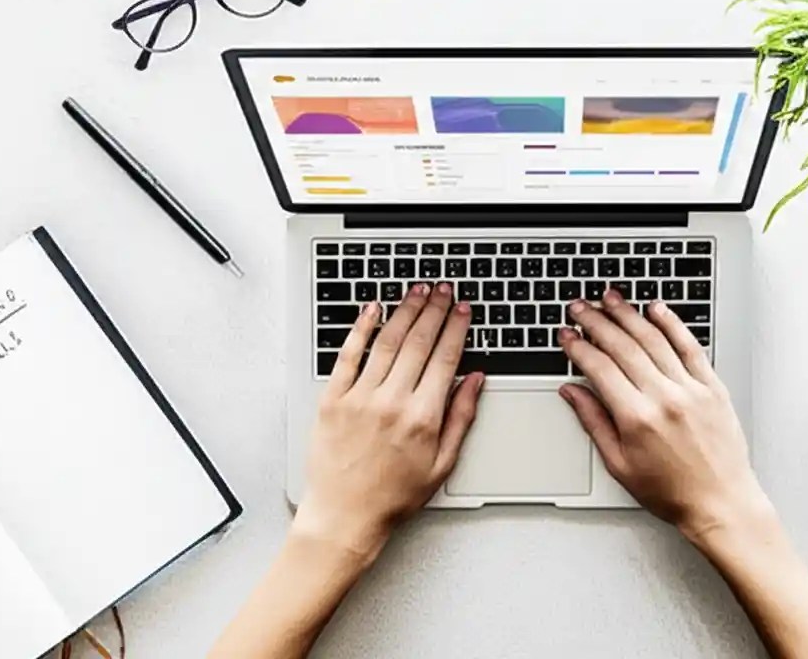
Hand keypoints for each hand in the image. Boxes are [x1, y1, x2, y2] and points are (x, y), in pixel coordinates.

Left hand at [293, 283, 483, 559]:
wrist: (344, 516)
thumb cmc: (392, 497)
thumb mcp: (442, 464)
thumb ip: (461, 417)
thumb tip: (475, 380)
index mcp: (422, 417)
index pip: (445, 358)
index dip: (456, 328)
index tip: (462, 309)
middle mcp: (391, 402)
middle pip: (418, 342)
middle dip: (434, 309)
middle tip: (442, 289)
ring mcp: (359, 398)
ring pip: (387, 342)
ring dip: (404, 311)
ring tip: (416, 291)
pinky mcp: (332, 400)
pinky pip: (348, 356)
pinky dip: (360, 329)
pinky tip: (371, 309)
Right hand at [558, 290, 772, 544]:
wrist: (721, 503)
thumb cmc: (671, 492)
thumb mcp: (619, 464)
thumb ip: (593, 422)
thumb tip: (572, 392)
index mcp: (636, 418)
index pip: (599, 368)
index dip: (578, 347)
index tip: (566, 334)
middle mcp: (664, 398)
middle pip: (623, 346)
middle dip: (596, 321)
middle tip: (580, 307)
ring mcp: (691, 389)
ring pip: (654, 339)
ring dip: (629, 314)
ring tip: (611, 298)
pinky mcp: (713, 387)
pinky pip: (690, 346)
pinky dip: (672, 324)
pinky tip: (656, 309)